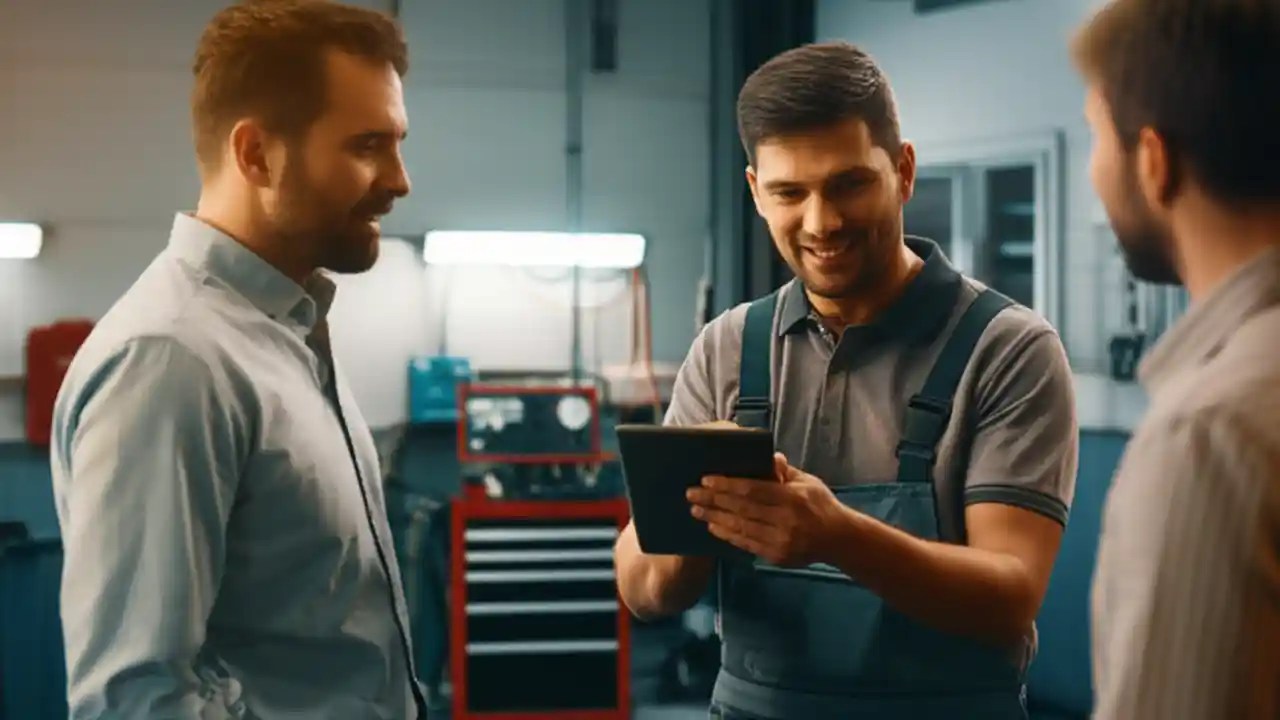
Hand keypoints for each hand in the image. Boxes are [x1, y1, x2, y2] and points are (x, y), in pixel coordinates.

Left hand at [686, 454, 847, 566]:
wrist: (839, 540)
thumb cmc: (821, 505)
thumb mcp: (807, 481)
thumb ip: (784, 471)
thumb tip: (767, 456)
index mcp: (792, 498)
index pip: (753, 490)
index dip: (727, 485)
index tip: (706, 479)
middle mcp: (786, 521)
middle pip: (742, 509)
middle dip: (713, 500)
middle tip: (691, 493)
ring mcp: (780, 541)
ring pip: (740, 528)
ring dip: (715, 518)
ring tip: (696, 509)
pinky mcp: (776, 556)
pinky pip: (746, 544)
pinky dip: (727, 535)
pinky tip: (713, 526)